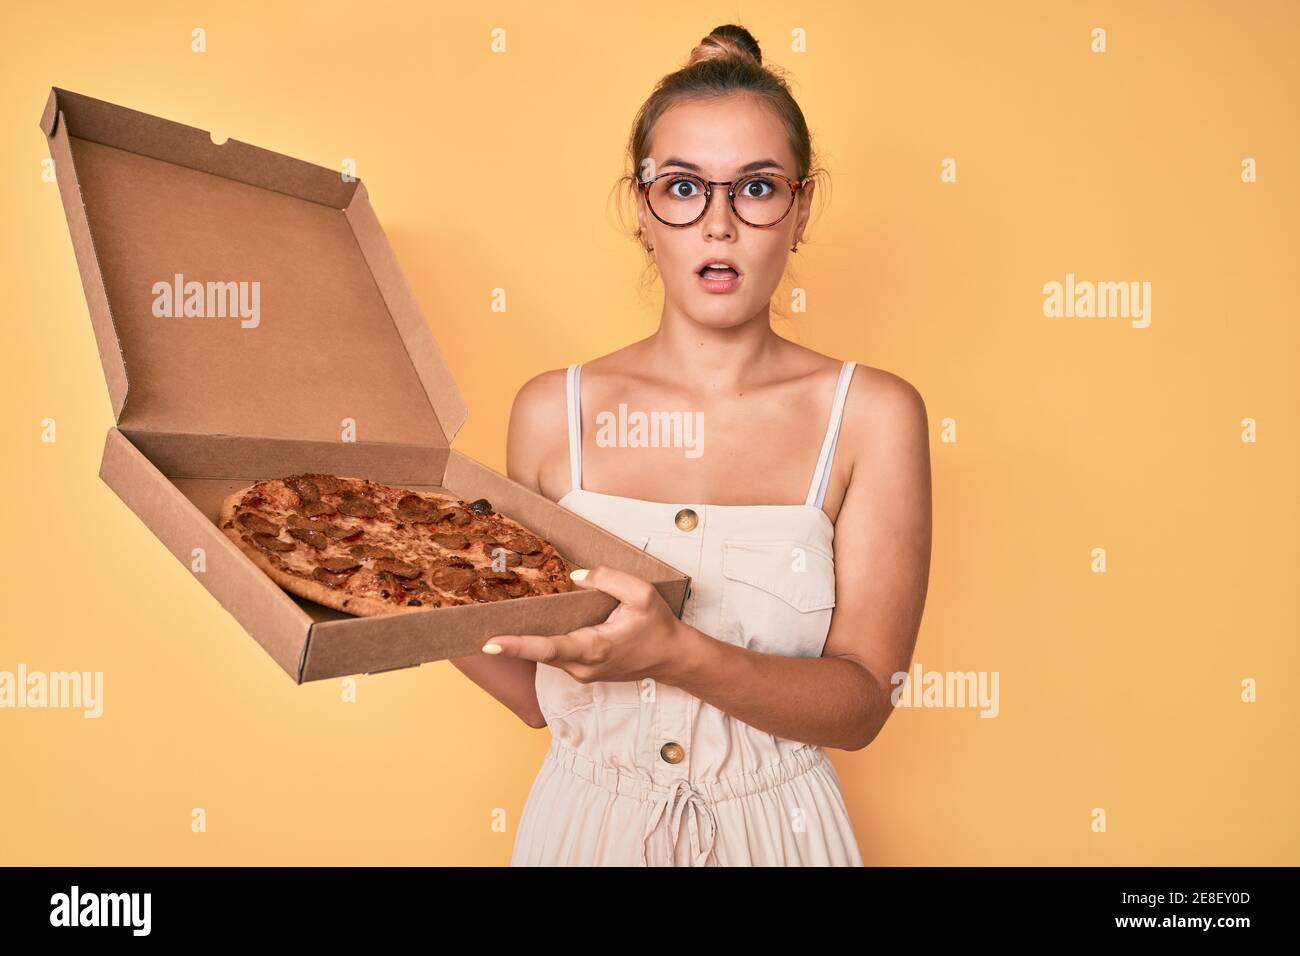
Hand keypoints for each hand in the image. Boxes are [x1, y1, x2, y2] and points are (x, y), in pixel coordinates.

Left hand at [481, 566, 694, 684]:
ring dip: (524, 642)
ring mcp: (582, 672)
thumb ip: (609, 579)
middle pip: (539, 652)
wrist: (673, 658)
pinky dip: (540, 644)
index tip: (491, 642)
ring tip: (497, 624)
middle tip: (476, 627)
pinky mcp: (583, 670)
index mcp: (595, 647)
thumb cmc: (658, 626)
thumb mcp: (642, 594)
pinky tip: (529, 628)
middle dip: (510, 641)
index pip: (549, 648)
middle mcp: (583, 666)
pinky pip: (555, 655)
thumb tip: (575, 577)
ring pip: (546, 655)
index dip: (518, 645)